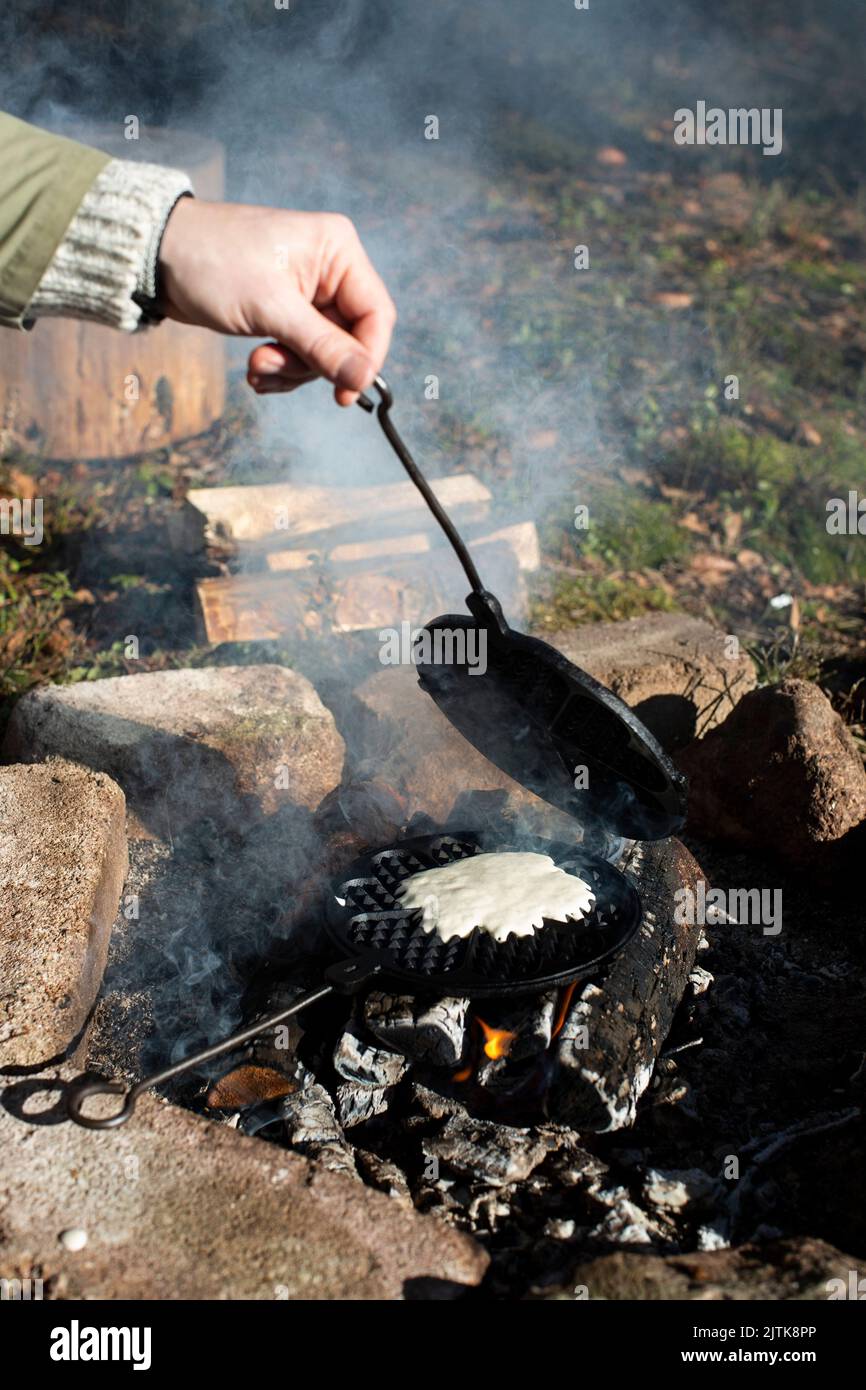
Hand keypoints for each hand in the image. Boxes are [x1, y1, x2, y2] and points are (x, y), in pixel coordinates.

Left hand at [158, 199, 395, 405]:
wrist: (157, 255)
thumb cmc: (213, 263)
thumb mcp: (271, 308)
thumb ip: (322, 346)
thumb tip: (366, 379)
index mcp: (338, 251)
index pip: (376, 315)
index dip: (366, 358)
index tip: (345, 394)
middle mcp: (330, 269)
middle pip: (349, 340)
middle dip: (311, 365)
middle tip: (270, 369)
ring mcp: (308, 293)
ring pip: (323, 354)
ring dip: (290, 371)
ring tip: (254, 368)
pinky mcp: (285, 311)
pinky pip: (299, 353)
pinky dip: (279, 369)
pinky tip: (253, 371)